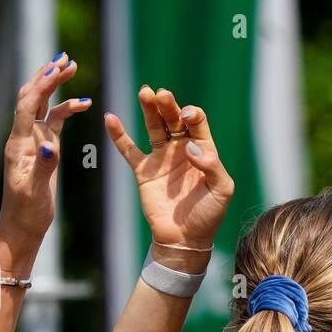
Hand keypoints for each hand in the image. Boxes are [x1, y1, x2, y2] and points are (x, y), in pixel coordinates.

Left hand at [0, 54, 90, 253]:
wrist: (22, 227)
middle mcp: (23, 137)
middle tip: (65, 58)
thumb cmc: (28, 213)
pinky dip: (67, 110)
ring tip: (72, 67)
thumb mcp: (36, 192)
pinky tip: (84, 104)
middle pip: (32, 96)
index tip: (58, 69)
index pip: (28, 106)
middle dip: (47, 75)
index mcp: (19, 145)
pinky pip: (54, 122)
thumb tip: (50, 145)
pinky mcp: (43, 149)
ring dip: (56, 86)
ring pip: (42, 105)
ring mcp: (33, 142)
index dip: (42, 85)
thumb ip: (44, 167)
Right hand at [104, 86, 233, 267]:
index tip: (186, 117)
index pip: (196, 123)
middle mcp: (181, 149)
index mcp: (203, 150)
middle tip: (161, 93)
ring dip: (149, 109)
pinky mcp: (144, 171)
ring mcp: (161, 158)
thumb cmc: (209, 214)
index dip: (191, 115)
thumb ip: (212, 166)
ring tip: (145, 92)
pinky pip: (129, 150)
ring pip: (153, 127)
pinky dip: (119, 136)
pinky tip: (110, 119)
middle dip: (168, 105)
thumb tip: (191, 147)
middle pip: (173, 119)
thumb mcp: (221, 190)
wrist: (185, 239)